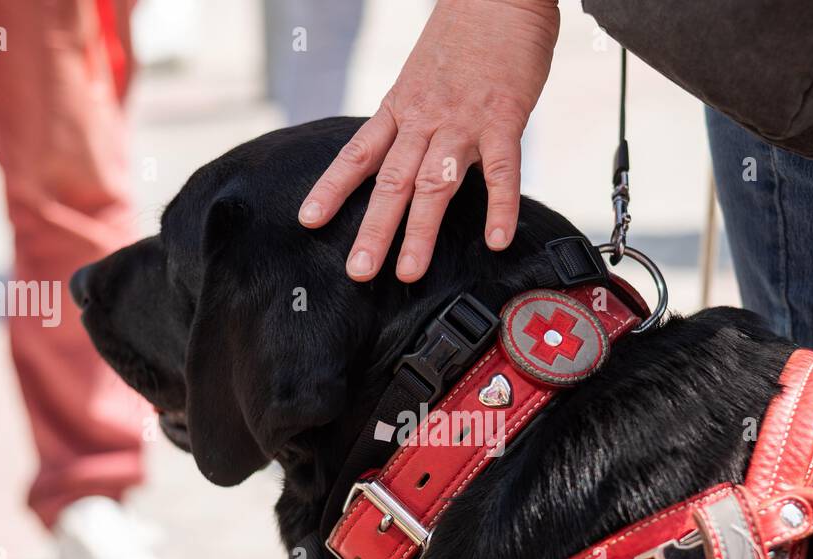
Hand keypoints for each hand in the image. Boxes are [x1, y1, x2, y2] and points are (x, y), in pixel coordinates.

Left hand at [298, 0, 559, 282]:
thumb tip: (408, 147)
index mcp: (401, 107)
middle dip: (374, 230)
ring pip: (435, 184)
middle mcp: (424, 119)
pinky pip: (501, 170)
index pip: (359, 154)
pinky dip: (501, 207)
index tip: (309, 220)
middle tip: (358, 270)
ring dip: (421, 231)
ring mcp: (463, 121)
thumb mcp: (422, 74)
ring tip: (409, 272)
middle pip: (392, 182)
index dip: (332, 189)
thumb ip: (415, 115)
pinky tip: (497, 240)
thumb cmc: (465, 32)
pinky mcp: (503, 118)